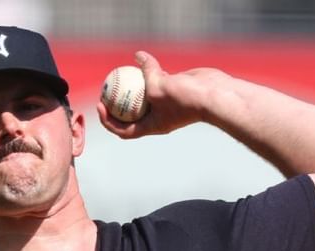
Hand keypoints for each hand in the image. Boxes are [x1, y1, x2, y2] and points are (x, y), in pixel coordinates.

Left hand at [97, 51, 228, 138]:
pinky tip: (140, 58)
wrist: (213, 95)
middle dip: (115, 104)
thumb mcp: (159, 86)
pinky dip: (148, 72)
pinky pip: (156, 81)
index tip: (101, 106)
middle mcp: (157, 117)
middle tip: (105, 89)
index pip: (124, 130)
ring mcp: (165, 103)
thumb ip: (147, 73)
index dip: (108, 121)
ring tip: (117, 74)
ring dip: (131, 86)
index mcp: (151, 126)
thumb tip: (138, 56)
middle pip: (130, 114)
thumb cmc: (185, 98)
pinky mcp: (172, 89)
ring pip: (143, 96)